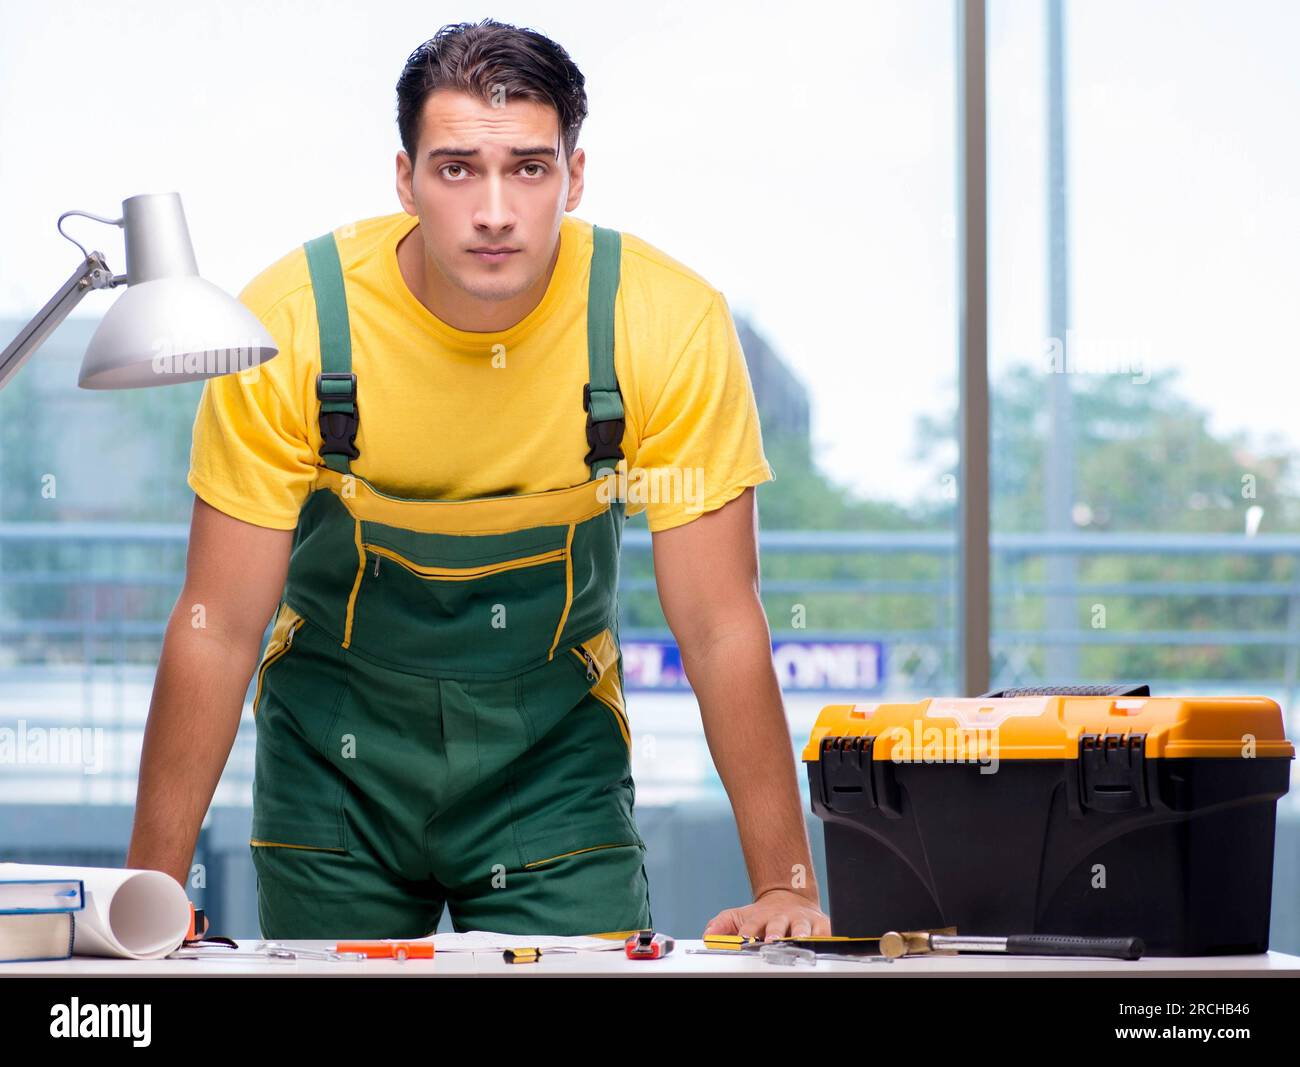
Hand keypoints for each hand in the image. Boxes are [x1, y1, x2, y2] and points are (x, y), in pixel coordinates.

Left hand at [701, 889, 831, 940]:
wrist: (788, 896)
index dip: (746, 934)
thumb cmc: (763, 914)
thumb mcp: (739, 916)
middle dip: (774, 934)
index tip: (742, 940)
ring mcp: (802, 921)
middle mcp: (782, 918)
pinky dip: (826, 936)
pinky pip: (826, 931)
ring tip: (798, 941)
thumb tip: (708, 936)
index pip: (750, 927)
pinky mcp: (821, 924)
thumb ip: (721, 925)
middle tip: (770, 941)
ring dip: (800, 936)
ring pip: (803, 929)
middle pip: (778, 926)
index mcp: (760, 917)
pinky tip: (823, 942)